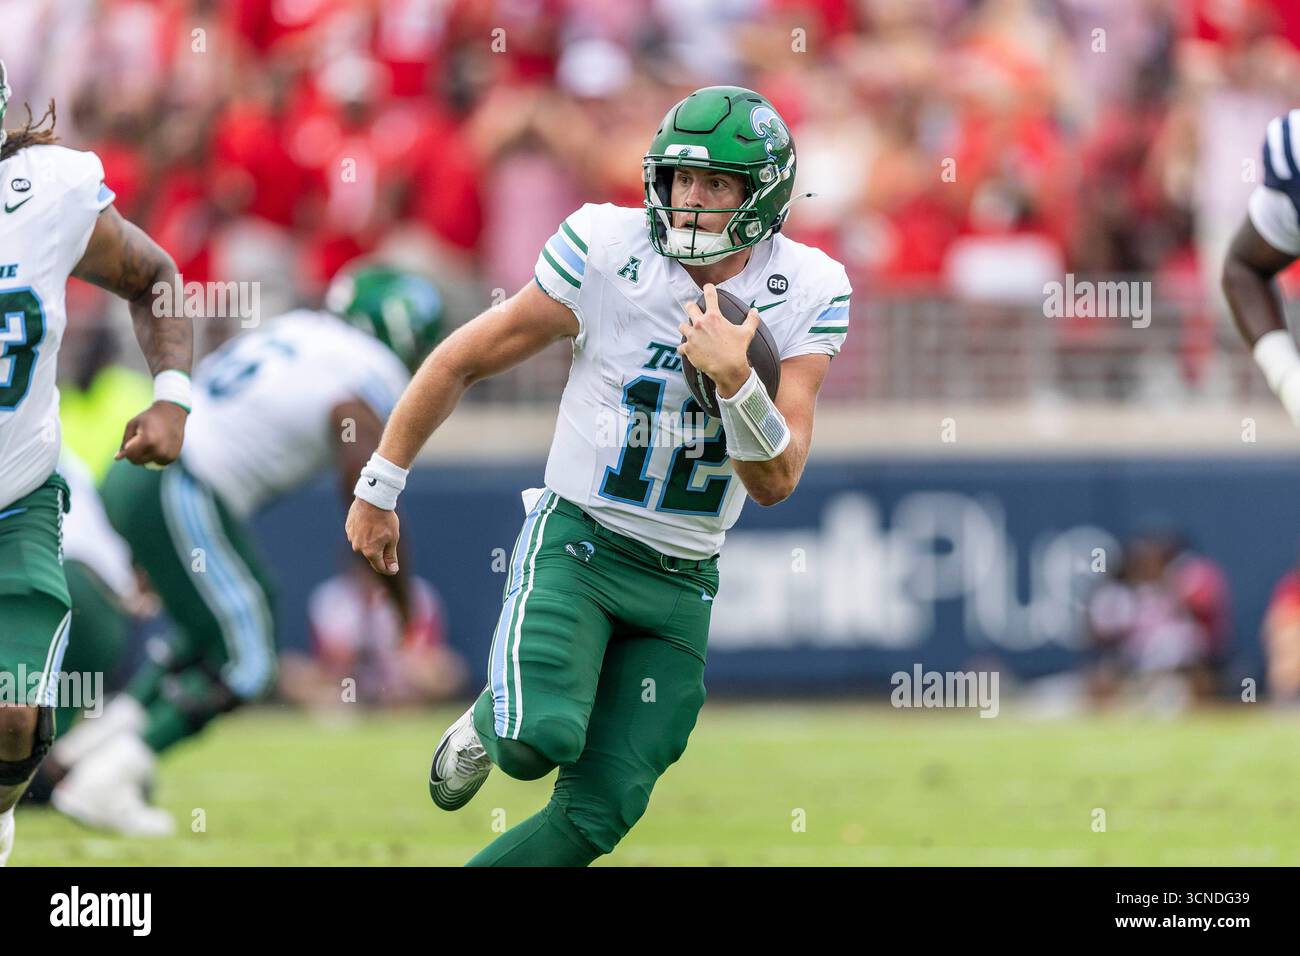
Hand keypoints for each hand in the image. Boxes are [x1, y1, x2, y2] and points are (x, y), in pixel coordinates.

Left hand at [116, 401, 186, 465]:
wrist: (172, 414)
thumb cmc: (149, 418)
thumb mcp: (132, 425)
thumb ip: (124, 442)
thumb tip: (117, 458)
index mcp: (147, 440)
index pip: (130, 455)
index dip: (126, 451)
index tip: (130, 443)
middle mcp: (158, 450)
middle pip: (138, 462)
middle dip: (135, 454)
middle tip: (140, 442)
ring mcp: (166, 455)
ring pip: (148, 464)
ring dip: (146, 456)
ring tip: (152, 443)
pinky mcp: (172, 458)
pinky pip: (157, 463)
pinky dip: (156, 457)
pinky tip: (160, 445)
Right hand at [347, 498, 400, 574]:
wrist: (373, 499)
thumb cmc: (385, 519)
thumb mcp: (392, 539)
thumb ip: (391, 556)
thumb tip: (393, 570)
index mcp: (370, 552)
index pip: (379, 567)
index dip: (389, 568)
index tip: (395, 567)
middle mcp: (358, 548)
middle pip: (371, 556)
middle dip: (380, 552)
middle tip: (388, 538)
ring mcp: (351, 537)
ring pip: (363, 544)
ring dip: (371, 541)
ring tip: (379, 527)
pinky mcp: (348, 528)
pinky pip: (357, 534)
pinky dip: (364, 532)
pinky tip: (370, 523)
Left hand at [679, 283, 756, 398]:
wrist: (728, 369)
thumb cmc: (737, 350)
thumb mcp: (746, 333)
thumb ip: (751, 320)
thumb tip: (755, 311)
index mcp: (714, 317)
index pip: (709, 295)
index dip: (708, 288)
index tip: (707, 287)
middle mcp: (700, 323)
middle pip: (689, 307)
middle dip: (691, 308)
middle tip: (694, 310)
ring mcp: (692, 336)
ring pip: (681, 326)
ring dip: (686, 328)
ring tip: (690, 332)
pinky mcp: (688, 349)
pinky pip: (680, 346)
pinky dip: (684, 348)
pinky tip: (688, 350)